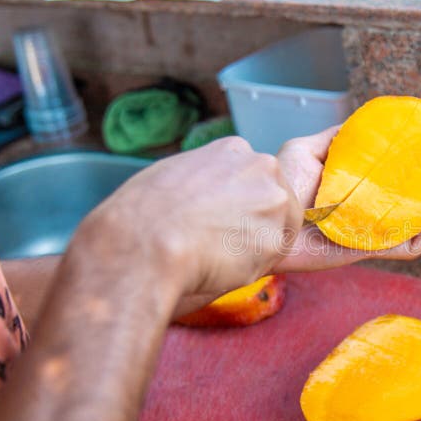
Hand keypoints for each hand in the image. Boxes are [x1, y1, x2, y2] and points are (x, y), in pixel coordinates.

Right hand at [76, 137, 301, 294]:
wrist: (143, 245)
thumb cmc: (143, 214)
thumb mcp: (174, 175)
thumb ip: (207, 180)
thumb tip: (213, 199)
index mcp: (236, 149)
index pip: (256, 180)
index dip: (240, 206)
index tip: (220, 221)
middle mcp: (263, 168)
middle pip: (276, 203)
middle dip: (256, 226)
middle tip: (220, 244)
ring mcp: (273, 202)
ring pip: (277, 233)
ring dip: (254, 248)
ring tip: (214, 254)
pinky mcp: (275, 239)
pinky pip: (270, 261)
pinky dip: (249, 270)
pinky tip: (219, 265)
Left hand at [273, 127, 420, 272]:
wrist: (262, 218)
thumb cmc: (280, 186)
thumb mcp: (307, 150)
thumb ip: (335, 138)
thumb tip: (364, 123)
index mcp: (363, 190)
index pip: (404, 181)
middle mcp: (373, 211)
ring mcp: (373, 231)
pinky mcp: (369, 249)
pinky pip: (408, 246)